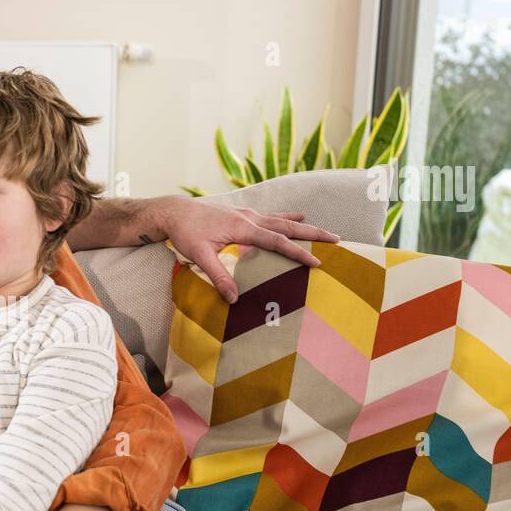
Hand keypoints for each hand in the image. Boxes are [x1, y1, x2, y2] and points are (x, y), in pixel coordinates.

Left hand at [157, 196, 339, 302]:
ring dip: (302, 225)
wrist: (174, 212)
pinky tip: (295, 216)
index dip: (298, 253)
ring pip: (281, 220)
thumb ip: (218, 276)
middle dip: (312, 233)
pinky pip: (270, 216)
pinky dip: (286, 217)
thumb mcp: (199, 256)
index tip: (317, 262)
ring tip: (322, 229)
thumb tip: (234, 298)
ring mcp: (246, 214)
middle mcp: (249, 218)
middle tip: (336, 239)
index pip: (277, 242)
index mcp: (243, 228)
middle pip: (287, 226)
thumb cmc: (185, 233)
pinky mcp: (241, 214)